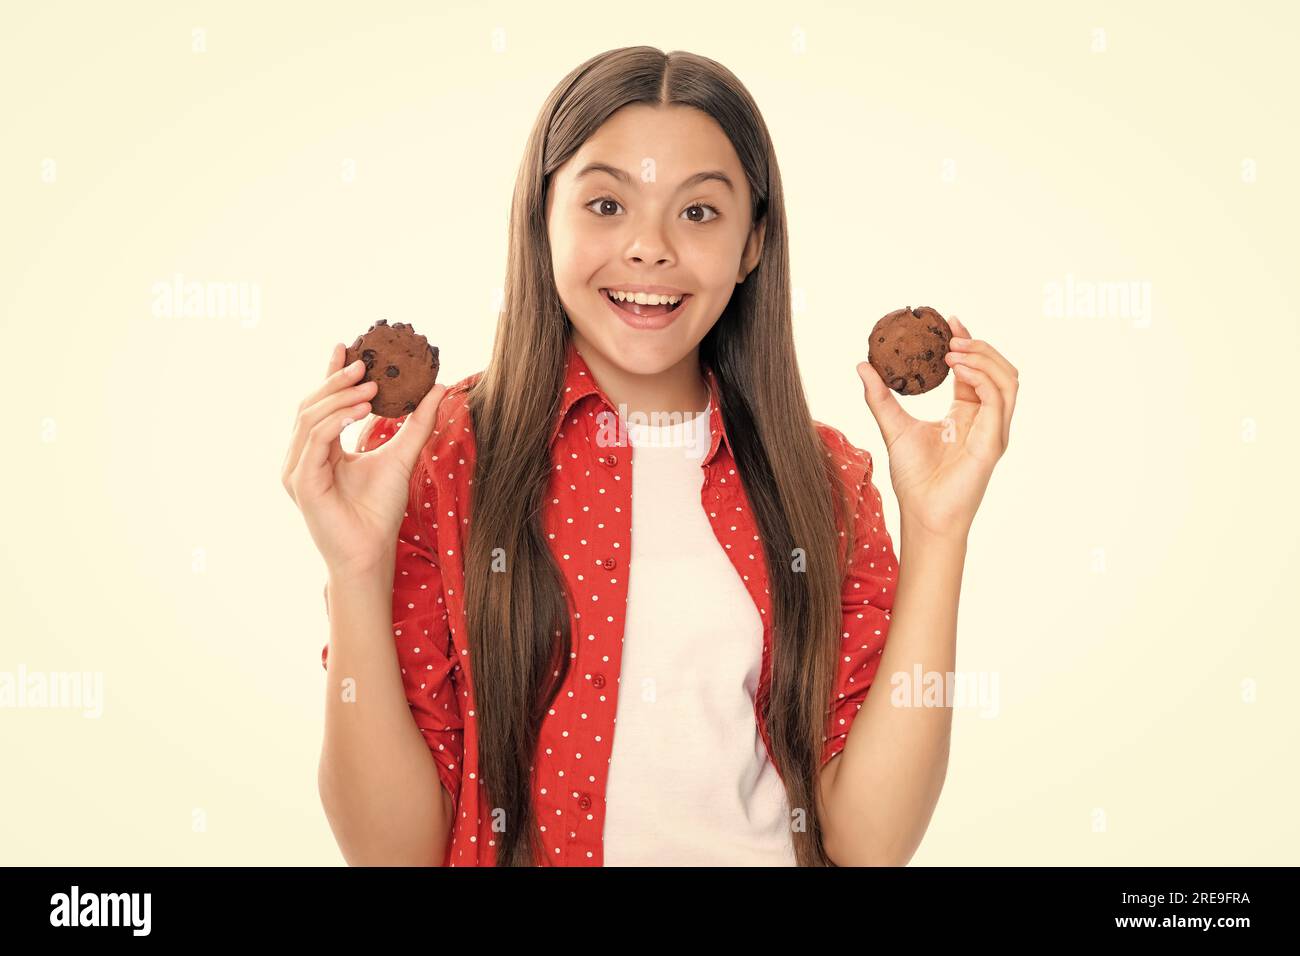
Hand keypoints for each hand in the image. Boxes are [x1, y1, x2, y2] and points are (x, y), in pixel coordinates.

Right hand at [281, 342, 446, 575]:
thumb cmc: (381, 510)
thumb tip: (437, 387)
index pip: (323, 403)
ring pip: (310, 418)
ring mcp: (297, 469)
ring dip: (340, 398)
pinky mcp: (300, 483)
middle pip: (311, 405)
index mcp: (320, 449)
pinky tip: (359, 410)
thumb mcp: (403, 455)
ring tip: (370, 388)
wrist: (372, 552)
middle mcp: (303, 456)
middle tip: (365, 363)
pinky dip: (335, 421)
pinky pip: (314, 442)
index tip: (347, 346)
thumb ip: (417, 423)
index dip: (332, 373)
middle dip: (337, 380)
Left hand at [856, 315, 1017, 538]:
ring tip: (953, 349)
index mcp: (968, 414)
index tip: (950, 321)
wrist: (922, 513)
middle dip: (979, 345)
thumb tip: (862, 365)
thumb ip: (880, 397)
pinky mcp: (994, 442)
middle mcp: (986, 420)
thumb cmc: (914, 479)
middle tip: (951, 334)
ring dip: (983, 358)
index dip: (967, 342)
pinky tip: (958, 368)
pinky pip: (997, 400)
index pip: (976, 370)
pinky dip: (981, 378)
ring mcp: (994, 431)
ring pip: (1007, 380)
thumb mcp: (893, 427)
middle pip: (1000, 370)